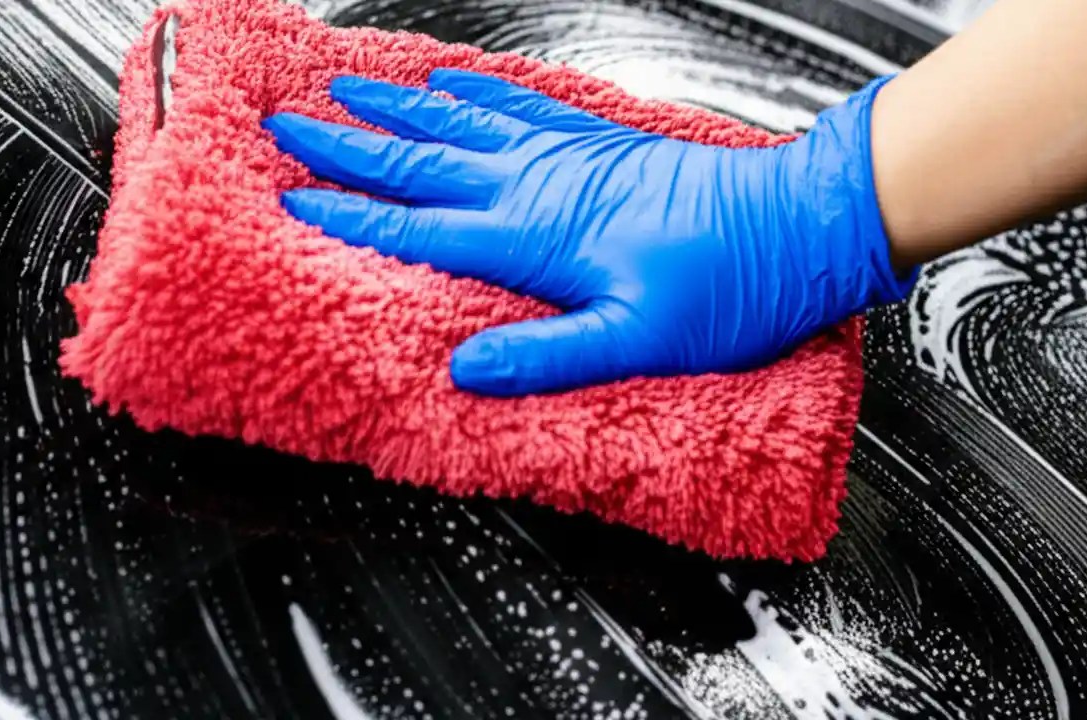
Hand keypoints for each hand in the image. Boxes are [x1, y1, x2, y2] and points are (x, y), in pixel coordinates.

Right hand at [262, 70, 914, 395]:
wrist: (798, 224)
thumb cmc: (728, 286)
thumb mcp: (638, 341)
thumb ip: (549, 354)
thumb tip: (467, 370)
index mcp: (534, 236)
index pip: (419, 225)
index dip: (350, 212)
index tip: (293, 196)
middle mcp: (537, 185)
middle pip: (420, 161)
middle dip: (347, 146)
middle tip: (287, 125)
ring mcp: (563, 156)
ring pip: (457, 122)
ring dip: (396, 106)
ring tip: (345, 86)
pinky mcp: (593, 143)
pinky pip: (516, 104)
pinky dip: (473, 90)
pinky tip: (450, 78)